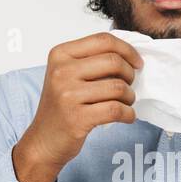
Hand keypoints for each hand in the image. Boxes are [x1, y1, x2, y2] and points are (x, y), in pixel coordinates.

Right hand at [13, 32, 141, 181]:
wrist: (43, 141)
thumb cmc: (61, 107)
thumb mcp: (67, 75)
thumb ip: (92, 61)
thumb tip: (130, 55)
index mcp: (60, 55)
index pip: (103, 40)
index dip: (127, 50)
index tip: (137, 62)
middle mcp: (61, 72)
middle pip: (113, 61)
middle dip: (130, 74)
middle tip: (130, 86)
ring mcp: (67, 95)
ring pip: (117, 87)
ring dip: (129, 97)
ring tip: (125, 103)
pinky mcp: (76, 118)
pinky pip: (116, 110)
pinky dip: (128, 114)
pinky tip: (127, 116)